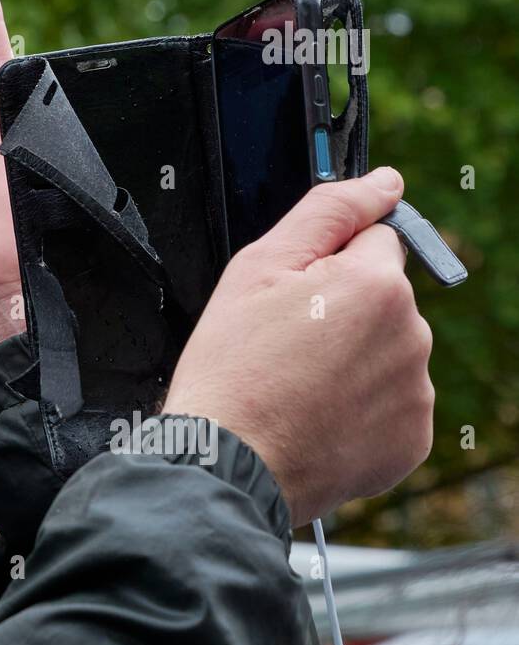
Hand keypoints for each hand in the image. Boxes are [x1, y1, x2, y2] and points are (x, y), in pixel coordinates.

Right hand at [163, 168, 434, 525]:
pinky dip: (359, 408)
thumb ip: (327, 212)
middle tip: (285, 344)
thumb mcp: (258, 267)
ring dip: (352, 359)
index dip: (324, 265)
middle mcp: (411, 335)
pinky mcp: (412, 439)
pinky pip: (390, 404)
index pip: (372, 242)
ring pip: (385, 351)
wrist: (227, 462)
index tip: (292, 298)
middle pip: (382, 298)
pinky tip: (316, 416)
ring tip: (296, 385)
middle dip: (342, 311)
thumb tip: (384, 182)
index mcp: (377, 283)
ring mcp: (416, 392)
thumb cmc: (232, 366)